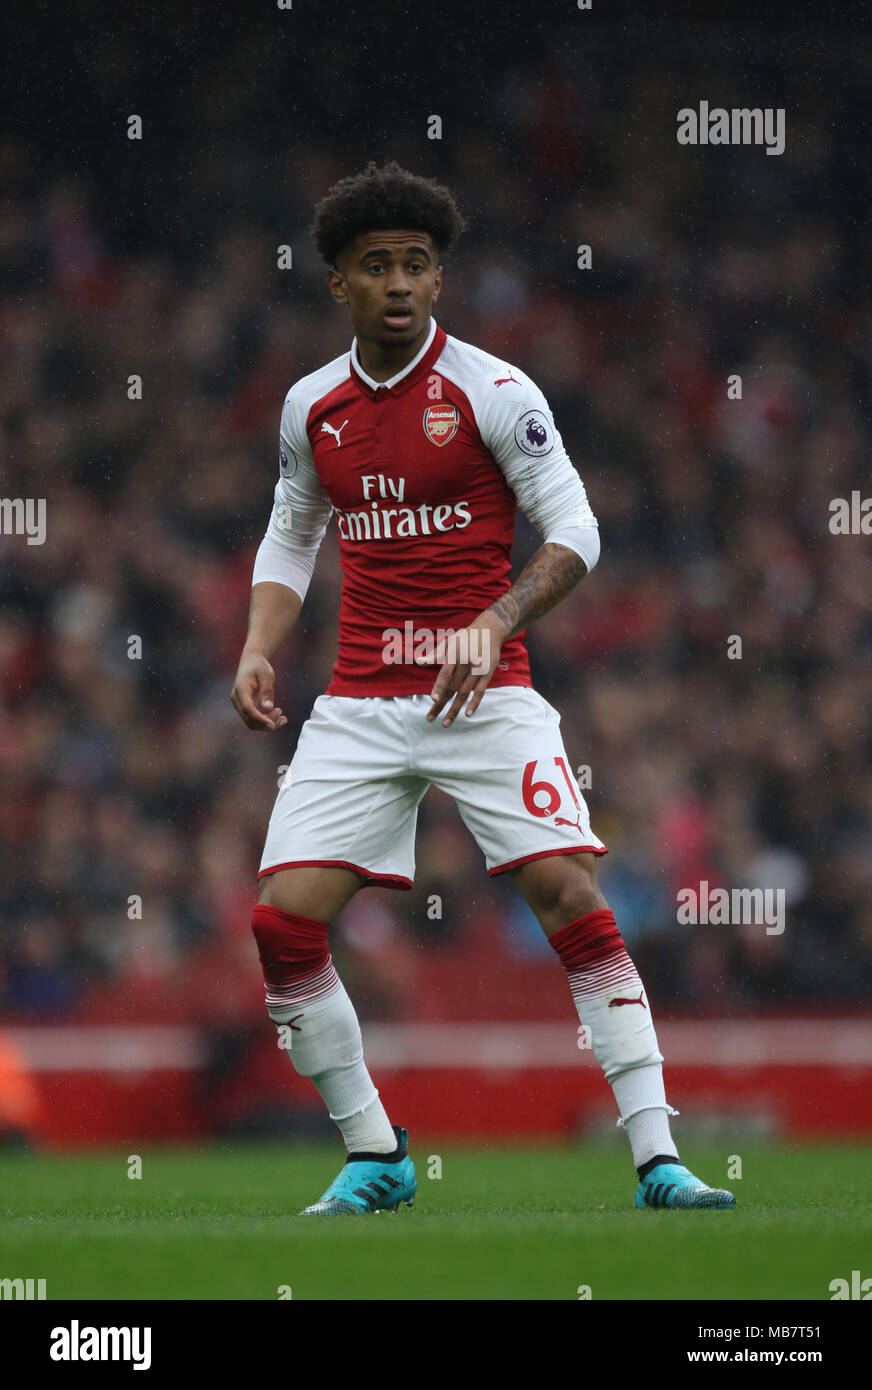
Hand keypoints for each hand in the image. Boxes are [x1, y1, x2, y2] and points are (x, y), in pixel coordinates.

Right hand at [230, 651, 287, 730]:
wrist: (251, 661)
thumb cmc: (258, 666)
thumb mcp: (266, 675)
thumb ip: (267, 691)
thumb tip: (268, 708)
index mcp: (240, 690)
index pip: (248, 709)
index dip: (260, 719)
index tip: (273, 724)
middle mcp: (237, 699)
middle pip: (249, 720)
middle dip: (266, 723)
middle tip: (282, 716)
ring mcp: (240, 704)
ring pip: (251, 722)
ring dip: (266, 724)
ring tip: (282, 717)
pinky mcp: (246, 706)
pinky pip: (254, 719)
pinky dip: (265, 721)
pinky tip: (277, 716)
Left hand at [420, 613, 507, 727]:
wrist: (491, 629)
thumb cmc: (466, 637)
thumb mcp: (450, 641)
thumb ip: (435, 653)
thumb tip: (418, 662)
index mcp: (455, 654)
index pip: (446, 673)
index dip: (439, 687)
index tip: (433, 699)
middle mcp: (466, 663)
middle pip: (452, 687)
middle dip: (440, 704)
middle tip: (430, 718)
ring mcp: (478, 670)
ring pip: (464, 693)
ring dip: (454, 709)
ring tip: (445, 723)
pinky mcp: (487, 674)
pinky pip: (480, 692)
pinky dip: (474, 703)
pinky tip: (467, 714)